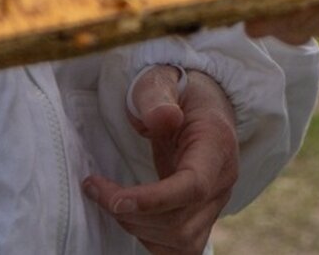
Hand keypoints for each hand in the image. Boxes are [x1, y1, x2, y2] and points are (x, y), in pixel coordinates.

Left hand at [83, 66, 237, 254]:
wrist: (199, 104)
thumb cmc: (177, 92)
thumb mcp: (163, 80)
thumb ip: (158, 97)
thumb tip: (162, 118)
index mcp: (216, 147)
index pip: (193, 187)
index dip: (154, 200)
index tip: (116, 200)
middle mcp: (222, 182)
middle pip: (181, 223)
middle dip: (132, 214)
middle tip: (96, 188)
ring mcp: (215, 204)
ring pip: (180, 241)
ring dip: (137, 227)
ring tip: (109, 199)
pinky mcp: (203, 217)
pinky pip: (180, 248)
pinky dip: (150, 238)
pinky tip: (129, 215)